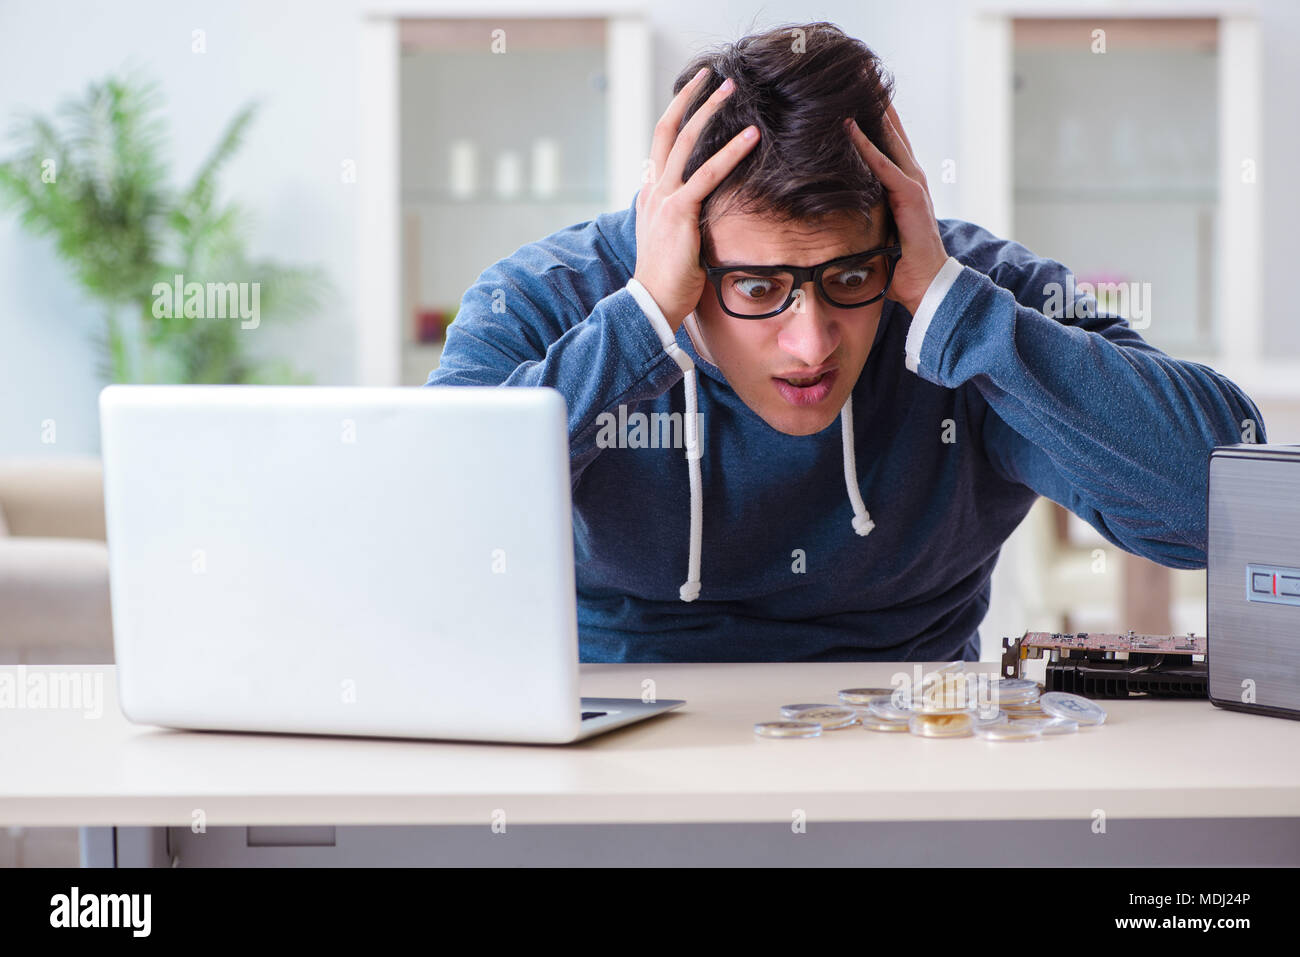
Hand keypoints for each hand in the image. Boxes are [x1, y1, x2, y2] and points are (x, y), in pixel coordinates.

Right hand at [634, 69, 760, 330]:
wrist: (652, 303)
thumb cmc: (667, 279)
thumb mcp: (673, 239)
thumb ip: (683, 215)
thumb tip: (704, 206)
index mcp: (650, 194)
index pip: (661, 143)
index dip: (678, 114)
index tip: (695, 93)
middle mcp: (653, 190)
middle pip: (668, 129)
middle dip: (691, 98)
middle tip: (713, 75)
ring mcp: (664, 199)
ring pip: (685, 142)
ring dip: (709, 111)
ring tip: (731, 88)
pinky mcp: (679, 213)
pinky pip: (707, 174)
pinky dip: (730, 152)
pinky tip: (751, 136)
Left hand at [844, 104, 948, 315]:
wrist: (927, 285)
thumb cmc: (901, 265)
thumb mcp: (878, 232)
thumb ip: (863, 215)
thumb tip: (833, 214)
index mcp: (902, 185)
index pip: (887, 143)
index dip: (873, 117)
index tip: (857, 94)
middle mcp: (910, 179)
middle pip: (891, 132)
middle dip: (876, 102)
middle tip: (860, 74)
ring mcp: (912, 186)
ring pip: (890, 140)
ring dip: (873, 113)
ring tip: (856, 86)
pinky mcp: (909, 197)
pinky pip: (884, 167)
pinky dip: (867, 147)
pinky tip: (851, 129)